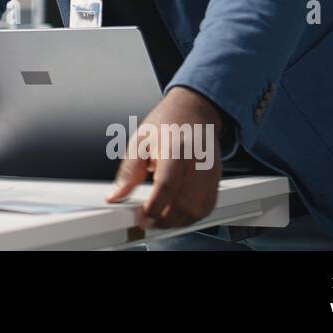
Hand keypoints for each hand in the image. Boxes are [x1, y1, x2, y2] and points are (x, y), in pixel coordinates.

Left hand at [106, 87, 223, 229]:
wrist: (194, 110)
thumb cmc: (167, 122)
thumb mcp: (140, 141)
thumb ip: (128, 172)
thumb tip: (116, 196)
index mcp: (174, 149)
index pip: (167, 186)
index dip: (154, 208)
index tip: (141, 217)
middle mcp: (196, 162)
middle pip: (186, 204)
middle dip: (164, 220)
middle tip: (148, 221)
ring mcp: (210, 171)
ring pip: (199, 210)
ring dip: (178, 222)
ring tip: (161, 218)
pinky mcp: (217, 178)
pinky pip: (208, 207)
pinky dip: (192, 216)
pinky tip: (176, 213)